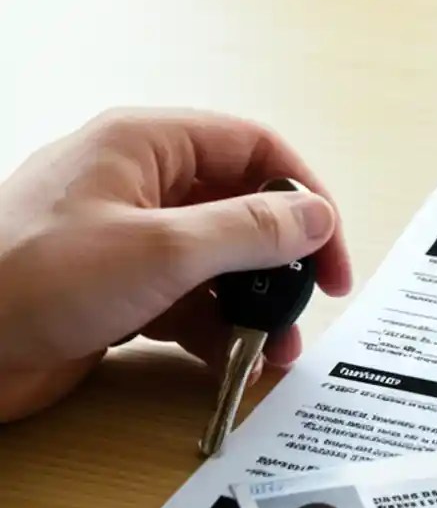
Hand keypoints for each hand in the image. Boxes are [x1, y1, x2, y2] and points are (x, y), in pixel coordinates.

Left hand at [0, 108, 352, 421]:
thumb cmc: (33, 280)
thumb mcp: (162, 250)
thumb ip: (250, 231)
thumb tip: (316, 217)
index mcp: (147, 145)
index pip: (254, 148)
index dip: (305, 195)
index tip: (331, 251)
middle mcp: (142, 185)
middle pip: (243, 209)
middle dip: (283, 261)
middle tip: (312, 303)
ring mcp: (130, 240)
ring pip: (221, 263)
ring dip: (256, 305)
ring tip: (277, 349)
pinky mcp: (121, 290)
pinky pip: (191, 302)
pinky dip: (220, 331)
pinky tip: (236, 362)